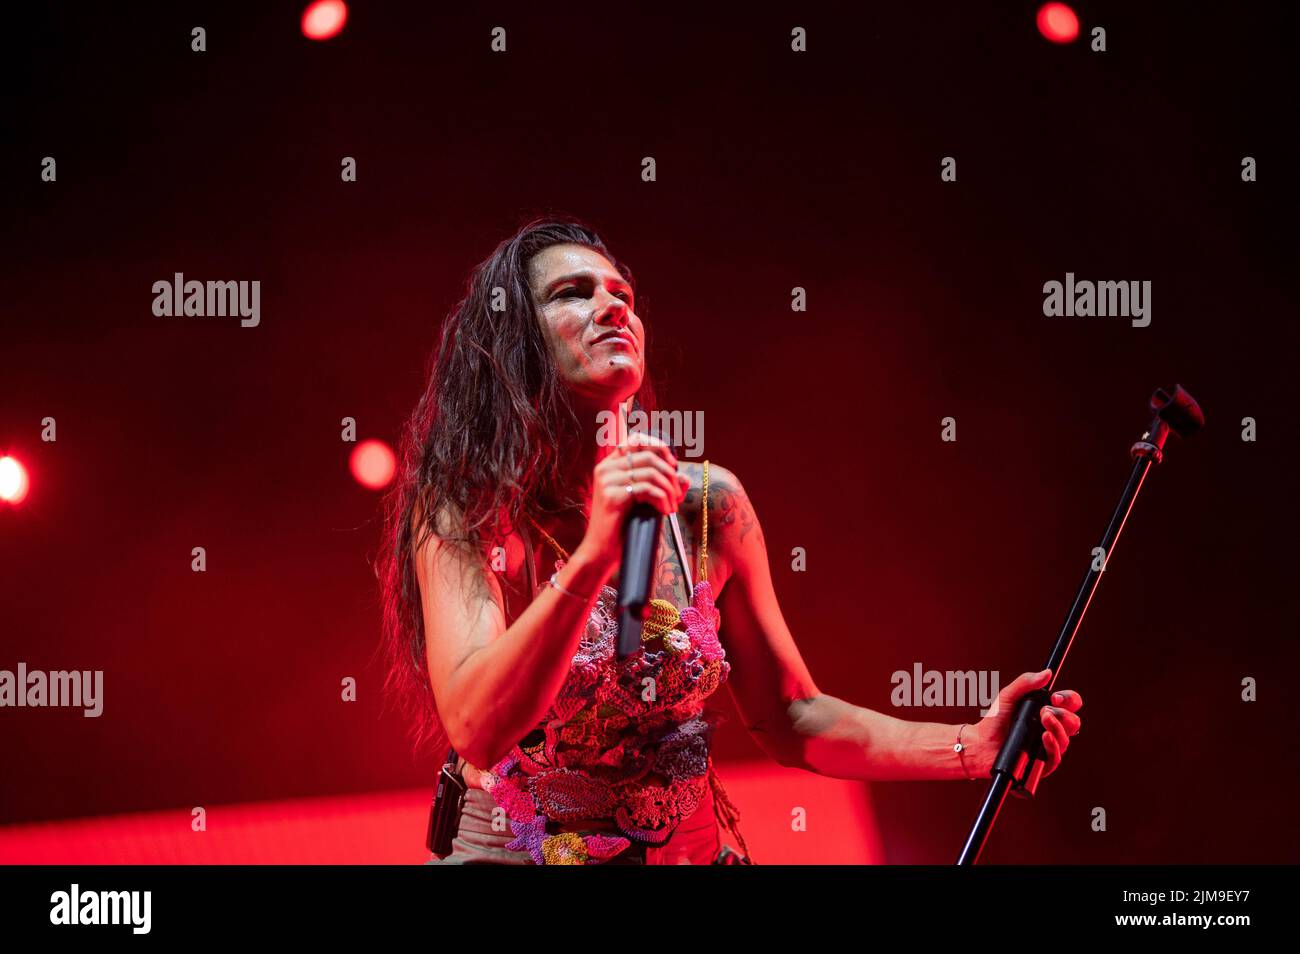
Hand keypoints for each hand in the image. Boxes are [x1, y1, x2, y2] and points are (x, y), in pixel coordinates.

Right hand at [577, 430, 688, 566]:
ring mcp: (607, 481)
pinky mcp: (612, 496)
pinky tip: (664, 511)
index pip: (636, 440)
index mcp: (610, 465)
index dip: (659, 447)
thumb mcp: (643, 502)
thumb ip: (661, 487)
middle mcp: (606, 469)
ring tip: (672, 506)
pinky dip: (662, 499)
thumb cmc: (622, 527)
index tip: (673, 465)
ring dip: (669, 490)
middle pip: (648, 455)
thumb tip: (685, 478)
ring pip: (650, 472)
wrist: (602, 552)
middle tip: (677, 494)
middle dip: (670, 474)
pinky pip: (647, 489)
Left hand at [966, 669, 1083, 779]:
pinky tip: (1044, 737)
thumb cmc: (995, 720)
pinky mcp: (1043, 763)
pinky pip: (1057, 756)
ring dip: (1057, 727)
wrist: (981, 743)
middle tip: (1044, 712)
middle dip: (1062, 714)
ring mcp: (1048, 746)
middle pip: (1073, 721)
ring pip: (1066, 738)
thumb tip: (1046, 672)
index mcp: (1047, 711)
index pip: (1070, 704)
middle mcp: (1051, 728)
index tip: (1055, 697)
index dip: (1069, 699)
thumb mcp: (1008, 696)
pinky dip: (1053, 745)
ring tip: (1043, 720)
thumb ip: (1025, 683)